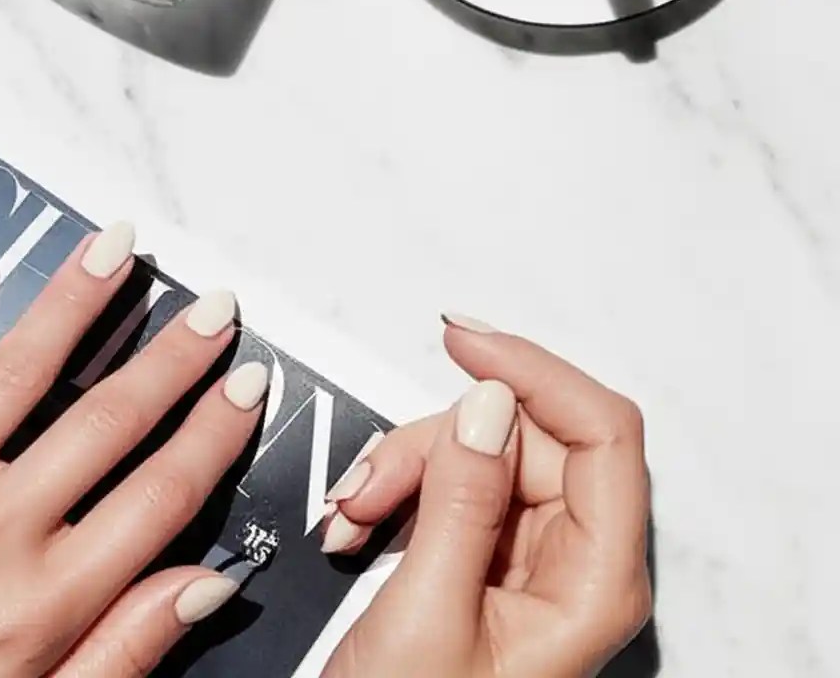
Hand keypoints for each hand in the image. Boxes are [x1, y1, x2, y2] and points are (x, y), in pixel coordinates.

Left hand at [0, 224, 269, 677]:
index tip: (245, 388)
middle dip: (175, 354)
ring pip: (19, 371)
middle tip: (212, 306)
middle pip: (110, 418)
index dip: (216, 431)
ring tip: (119, 248)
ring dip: (78, 300)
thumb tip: (203, 588)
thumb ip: (122, 651)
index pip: (162, 492)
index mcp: (43, 601)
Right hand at [321, 315, 650, 677]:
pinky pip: (450, 487)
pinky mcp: (486, 558)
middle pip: (525, 439)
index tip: (461, 340)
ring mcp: (530, 560)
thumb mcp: (426, 613)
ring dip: (402, 470)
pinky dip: (397, 492)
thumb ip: (461, 501)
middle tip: (368, 484)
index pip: (602, 433)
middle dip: (434, 444)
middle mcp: (575, 563)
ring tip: (351, 517)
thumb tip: (487, 402)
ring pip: (478, 455)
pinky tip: (357, 526)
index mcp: (594, 582)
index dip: (535, 371)